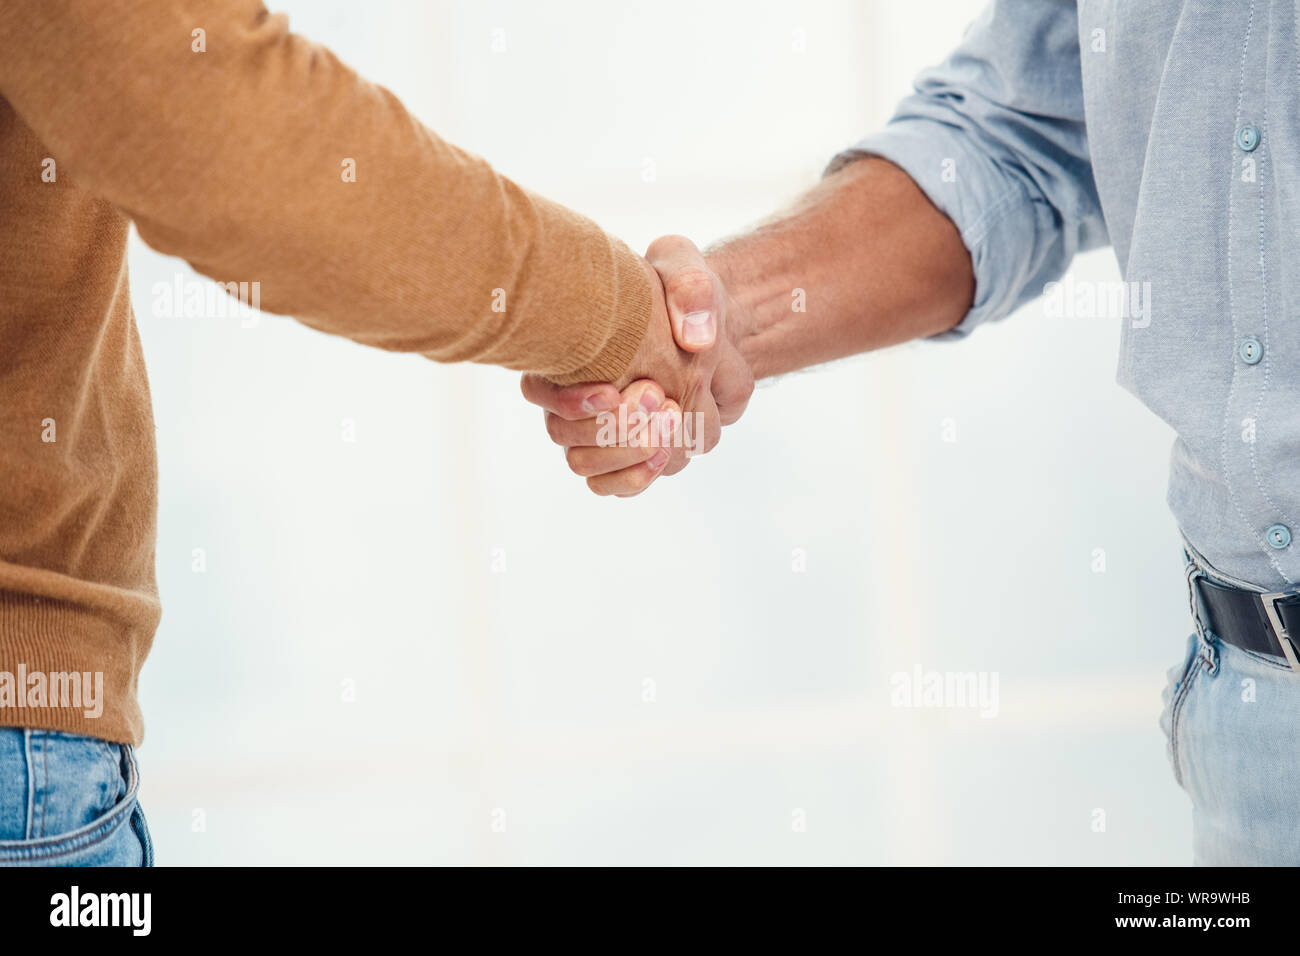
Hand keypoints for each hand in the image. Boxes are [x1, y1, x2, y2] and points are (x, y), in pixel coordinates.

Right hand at [521, 235, 753, 495]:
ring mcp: (591, 427)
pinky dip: (632, 477)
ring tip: (667, 426)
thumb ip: (692, 289)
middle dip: (607, 428)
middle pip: (560, 434)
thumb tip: (697, 339)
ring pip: (583, 463)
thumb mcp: (689, 268)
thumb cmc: (684, 294)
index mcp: (568, 350)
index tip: (619, 390)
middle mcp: (570, 391)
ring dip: (623, 453)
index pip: (540, 388)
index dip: (573, 400)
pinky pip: (607, 483)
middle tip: (656, 399)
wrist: (705, 325)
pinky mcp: (619, 451)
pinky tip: (662, 453)